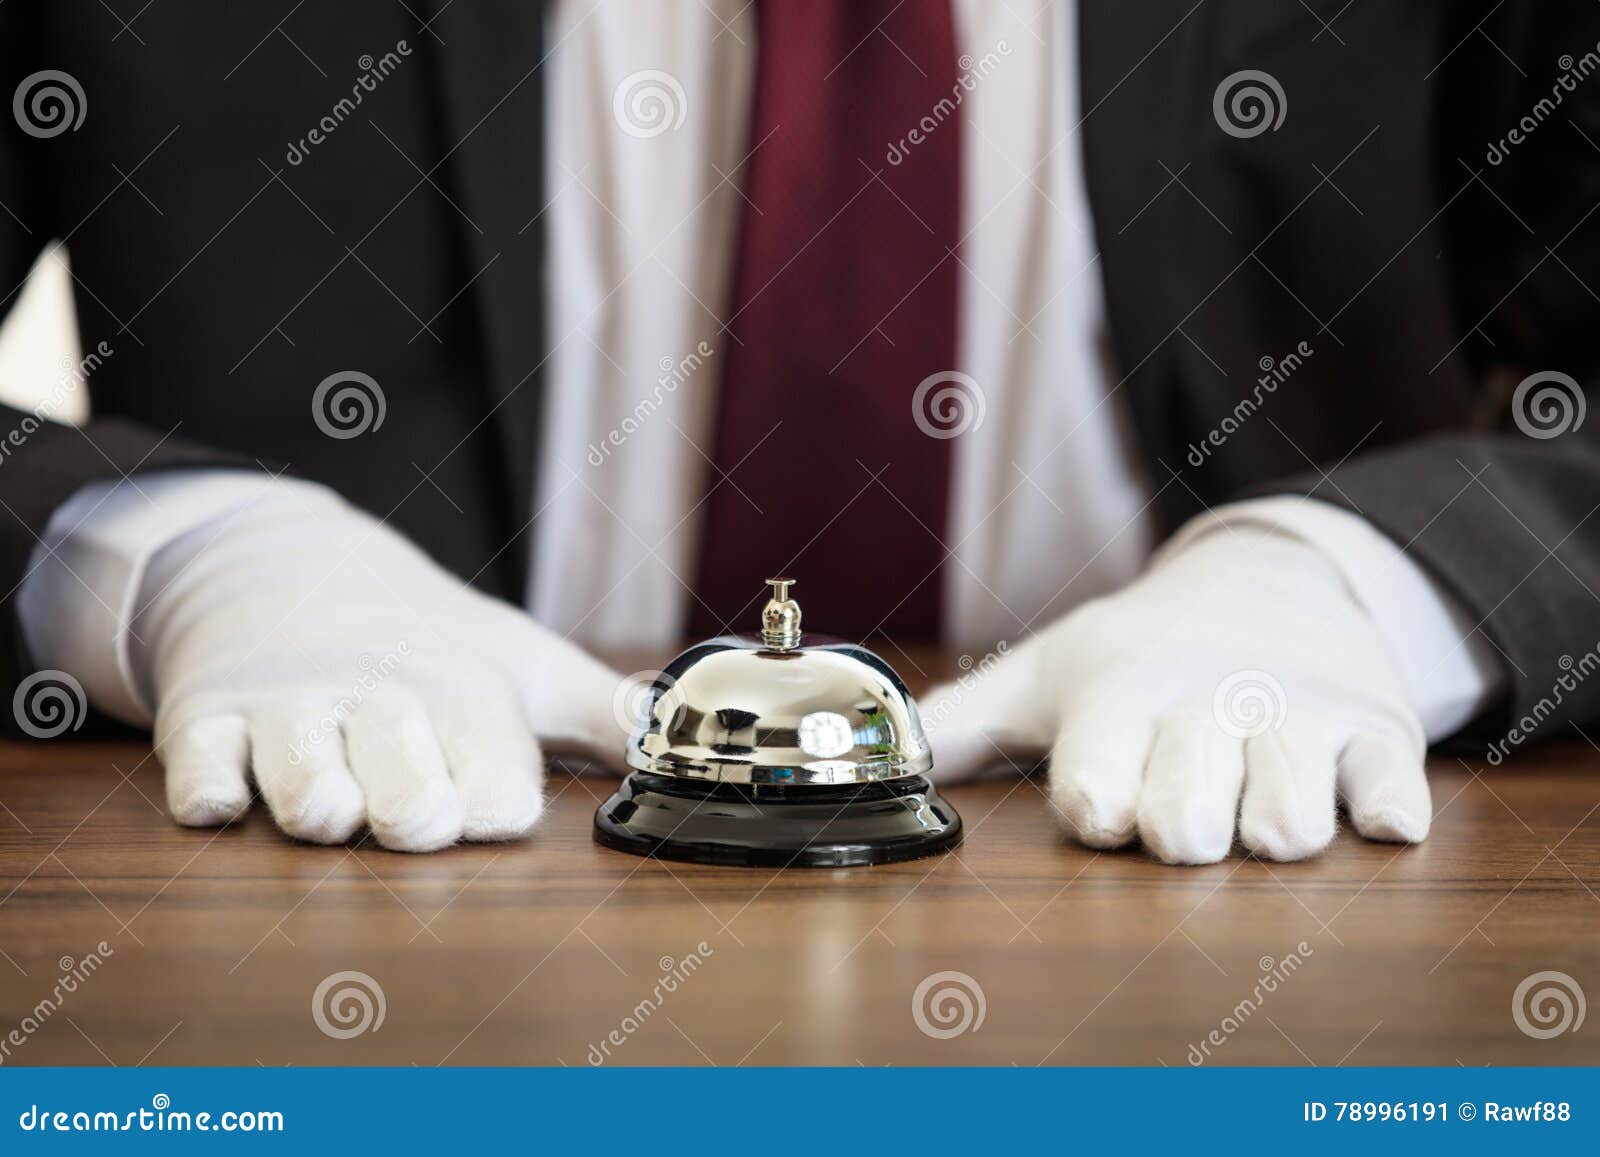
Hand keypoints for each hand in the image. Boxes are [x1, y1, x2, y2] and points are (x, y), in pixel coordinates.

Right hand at [137, 483, 623, 850]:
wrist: (283, 561)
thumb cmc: (420, 634)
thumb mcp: (518, 660)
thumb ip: (603, 712)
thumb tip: (689, 743)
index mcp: (462, 692)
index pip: (492, 761)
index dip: (497, 795)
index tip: (501, 816)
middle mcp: (379, 700)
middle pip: (401, 776)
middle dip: (413, 804)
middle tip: (419, 819)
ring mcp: (290, 709)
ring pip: (302, 775)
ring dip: (318, 799)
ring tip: (332, 810)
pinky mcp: (211, 716)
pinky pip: (200, 764)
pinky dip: (208, 786)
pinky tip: (224, 795)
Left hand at [924, 524, 1428, 862]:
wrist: (1269, 581)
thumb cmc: (1140, 651)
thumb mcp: (1046, 672)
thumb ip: (959, 723)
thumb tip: (877, 759)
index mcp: (1120, 695)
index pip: (1097, 779)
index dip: (1096, 806)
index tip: (1100, 811)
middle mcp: (1208, 705)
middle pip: (1187, 816)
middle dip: (1179, 833)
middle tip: (1182, 820)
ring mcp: (1299, 718)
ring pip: (1287, 822)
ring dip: (1271, 832)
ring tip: (1257, 803)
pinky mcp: (1379, 730)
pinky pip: (1393, 796)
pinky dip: (1381, 813)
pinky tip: (1359, 801)